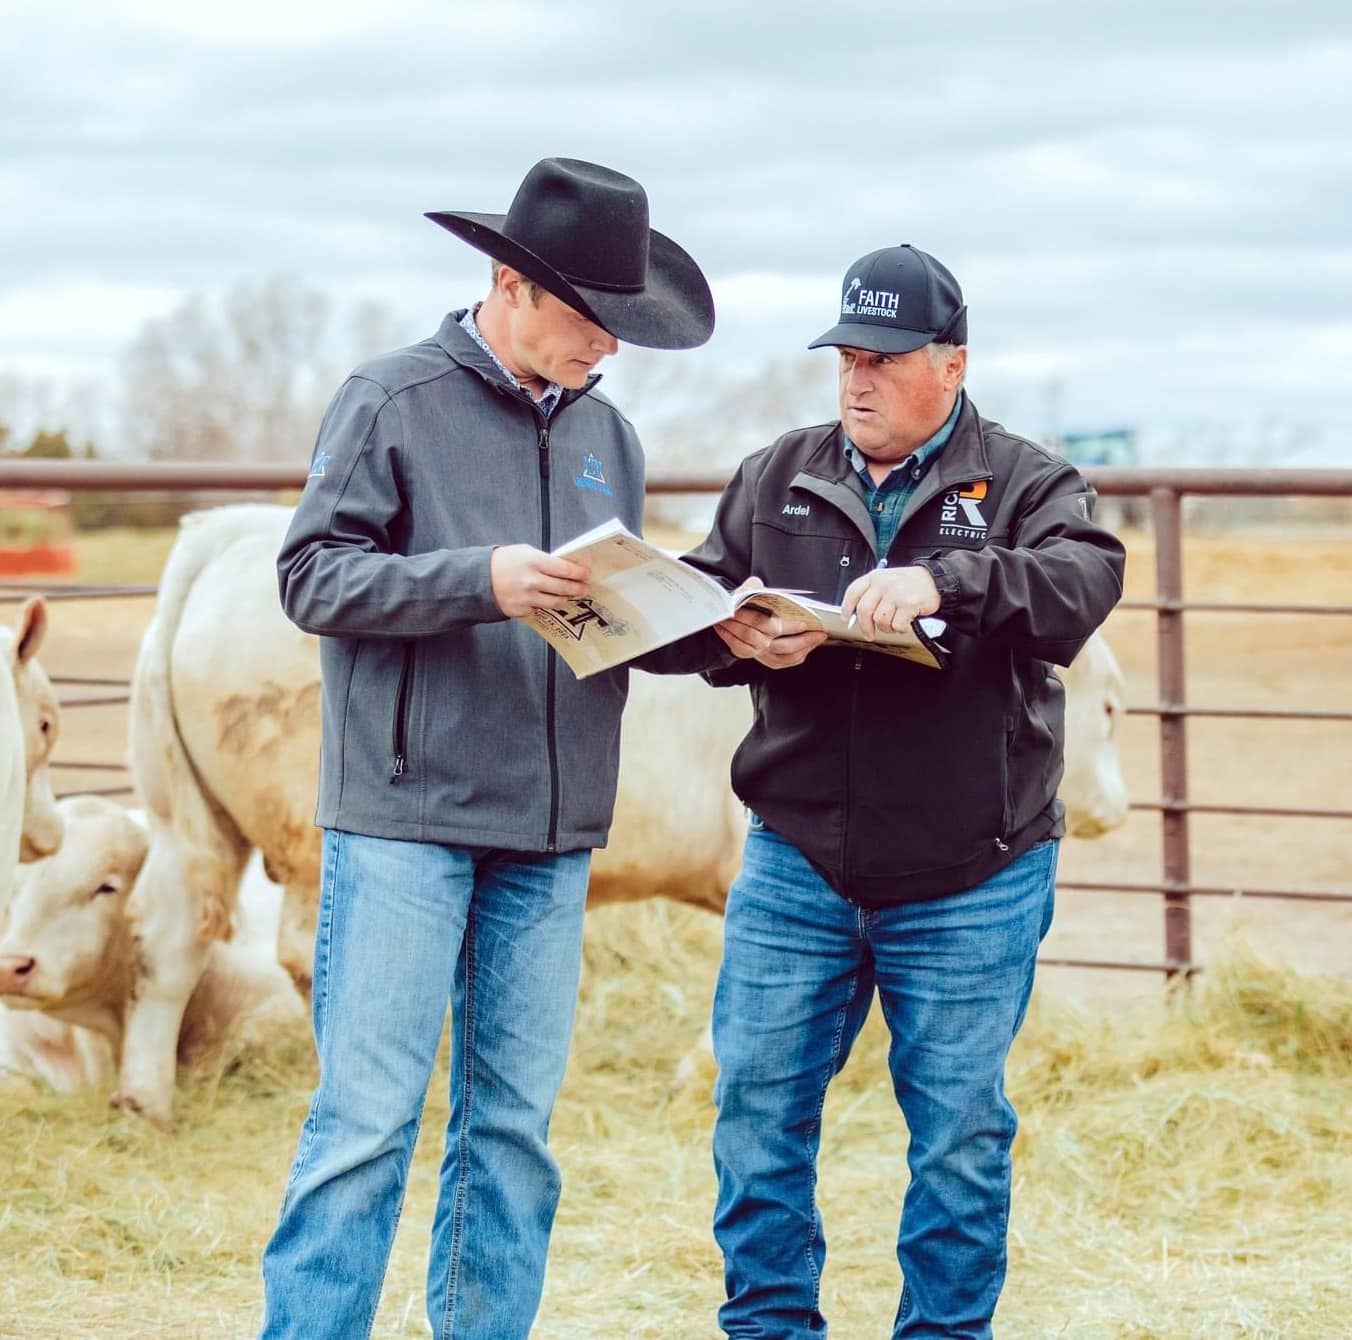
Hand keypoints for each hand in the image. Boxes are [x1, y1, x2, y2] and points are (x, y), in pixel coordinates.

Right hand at [490, 545, 589, 617]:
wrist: (479, 579)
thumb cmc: (504, 562)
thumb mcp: (524, 552)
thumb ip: (545, 560)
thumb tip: (565, 567)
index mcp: (534, 562)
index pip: (564, 569)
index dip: (579, 573)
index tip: (586, 574)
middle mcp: (532, 581)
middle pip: (564, 587)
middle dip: (578, 588)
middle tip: (585, 588)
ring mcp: (527, 598)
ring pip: (556, 602)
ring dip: (565, 598)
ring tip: (570, 595)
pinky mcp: (521, 610)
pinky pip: (541, 609)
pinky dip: (546, 604)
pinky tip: (549, 600)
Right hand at [713, 577, 828, 669]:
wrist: (721, 619)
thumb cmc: (734, 605)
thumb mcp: (739, 592)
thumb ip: (749, 588)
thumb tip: (757, 584)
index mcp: (743, 621)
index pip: (767, 626)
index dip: (788, 627)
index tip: (805, 624)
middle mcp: (750, 640)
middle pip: (777, 644)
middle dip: (801, 640)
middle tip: (819, 633)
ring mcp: (753, 651)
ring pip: (779, 656)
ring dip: (800, 650)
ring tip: (816, 641)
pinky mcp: (757, 657)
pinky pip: (776, 663)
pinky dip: (791, 660)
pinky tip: (804, 653)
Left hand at [840, 565, 939, 639]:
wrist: (935, 580)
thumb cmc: (910, 583)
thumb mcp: (887, 580)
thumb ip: (872, 593)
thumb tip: (856, 614)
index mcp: (875, 577)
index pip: (853, 592)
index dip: (846, 607)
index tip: (845, 618)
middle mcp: (883, 584)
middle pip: (864, 610)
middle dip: (865, 626)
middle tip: (869, 634)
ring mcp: (896, 594)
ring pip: (880, 620)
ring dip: (887, 627)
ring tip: (894, 623)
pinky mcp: (908, 604)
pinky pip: (897, 625)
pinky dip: (900, 628)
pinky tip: (905, 622)